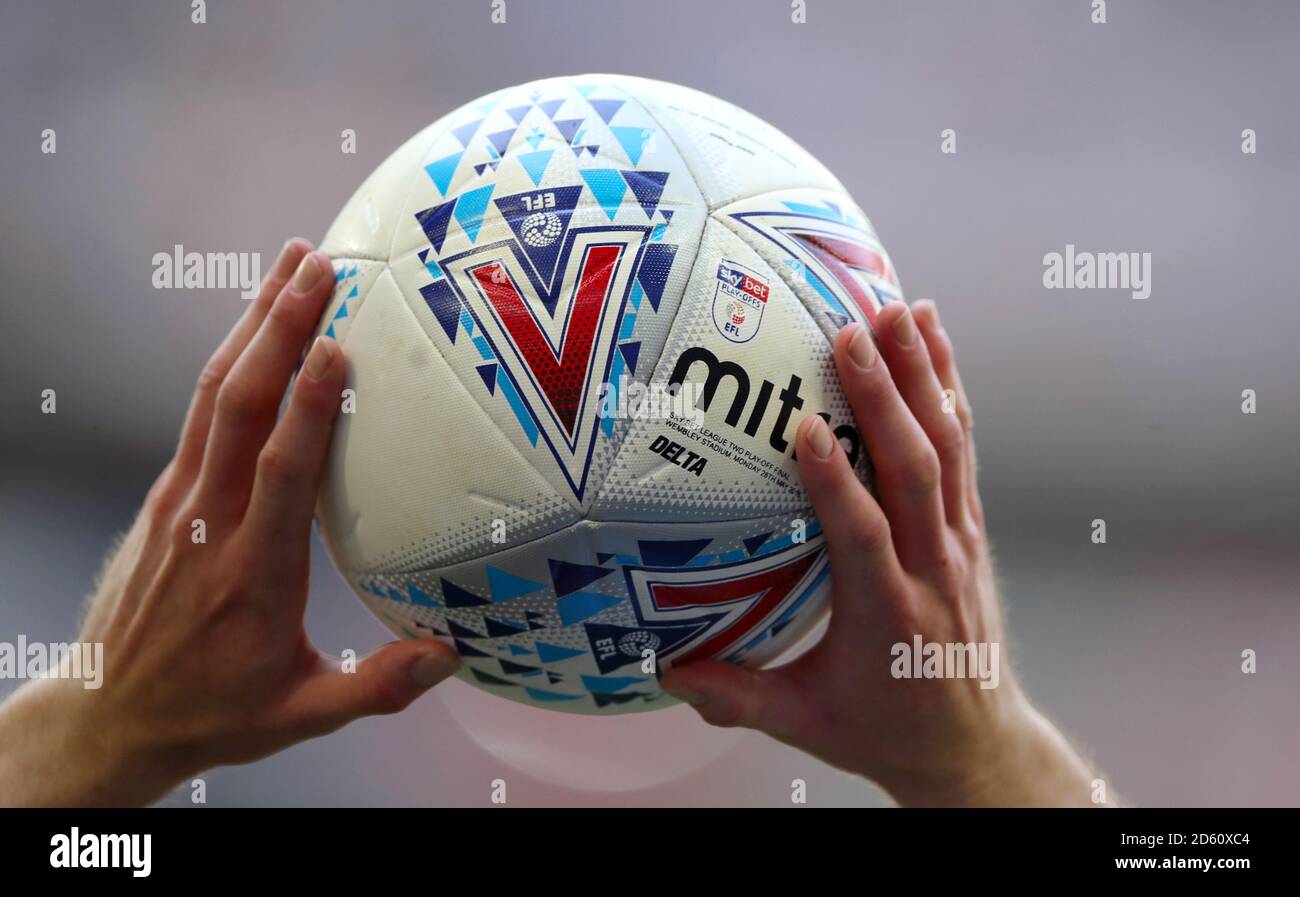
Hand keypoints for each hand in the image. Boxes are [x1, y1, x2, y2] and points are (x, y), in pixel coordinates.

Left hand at [0, 239, 458, 806]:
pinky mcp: (167, 498)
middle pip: (240, 408)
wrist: (107, 715)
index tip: (336, 346)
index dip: (308, 408)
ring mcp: (179, 503)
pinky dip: (231, 361)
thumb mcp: (300, 715)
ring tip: (289, 265)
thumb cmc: (211, 711)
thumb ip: (377, 688)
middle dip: (277, 328)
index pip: (280, 472)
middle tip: (317, 265)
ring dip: (251, 325)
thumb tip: (451, 654)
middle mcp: (208, 522)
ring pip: (213, 397)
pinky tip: (256, 329)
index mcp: (251, 573)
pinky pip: (200, 414)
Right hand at [662, 301, 1108, 806]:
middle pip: (914, 473)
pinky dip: (951, 391)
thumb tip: (664, 671)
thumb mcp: (807, 722)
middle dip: (884, 398)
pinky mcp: (970, 528)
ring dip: (924, 377)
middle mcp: (932, 568)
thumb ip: (737, 698)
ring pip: (948, 449)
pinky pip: (964, 450)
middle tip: (852, 332)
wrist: (975, 745)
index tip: (802, 424)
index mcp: (887, 615)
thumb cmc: (886, 729)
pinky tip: (935, 341)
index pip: (862, 535)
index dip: (835, 480)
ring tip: (899, 311)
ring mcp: (959, 543)